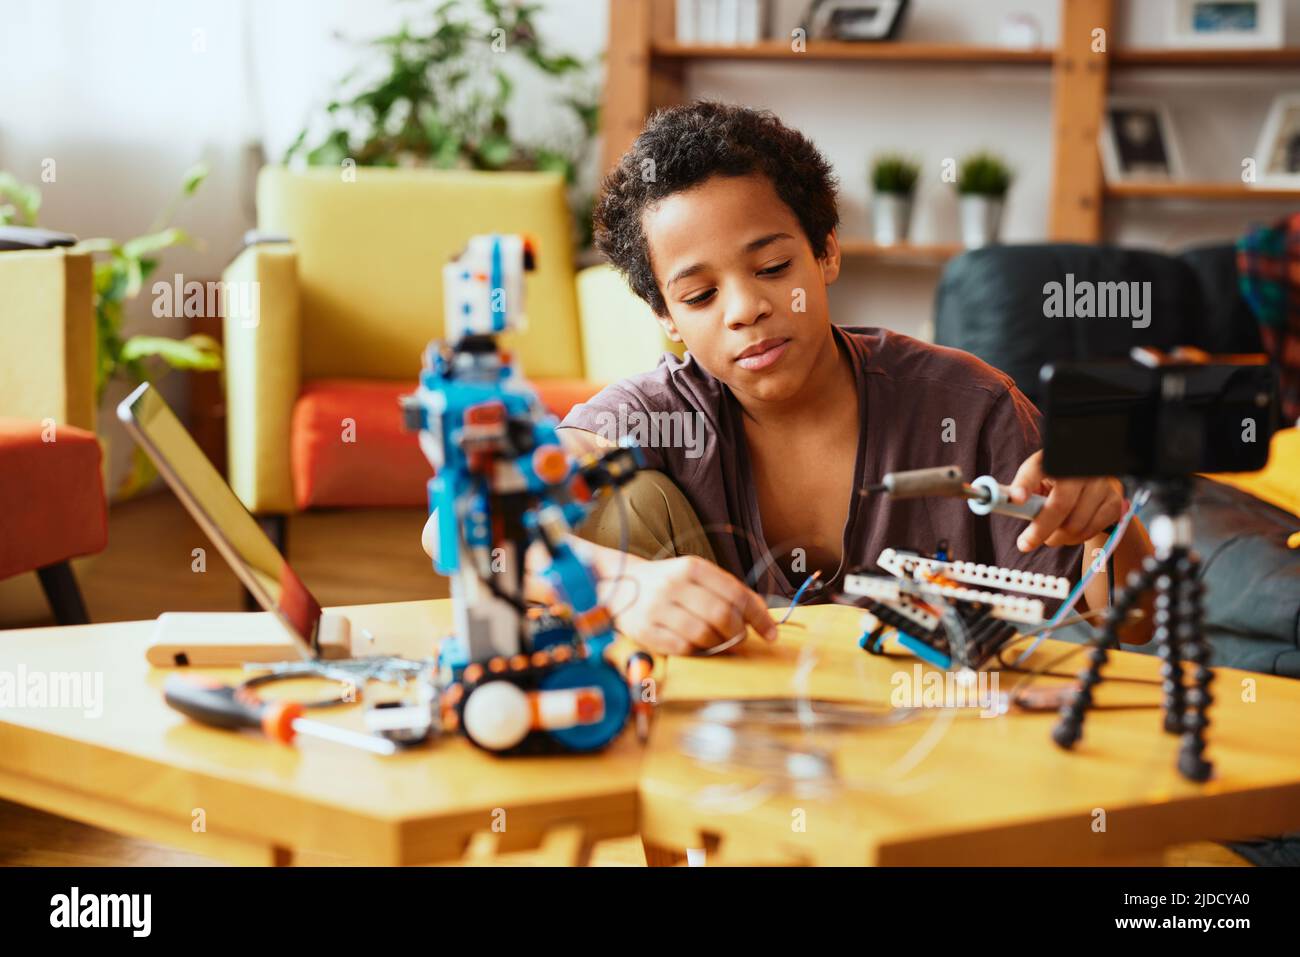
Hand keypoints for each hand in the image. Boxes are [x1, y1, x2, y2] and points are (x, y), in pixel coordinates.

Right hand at [529, 541, 777, 655]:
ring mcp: (657, 608)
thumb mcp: (695, 576)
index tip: (771, 633)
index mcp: (691, 567)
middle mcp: (673, 585)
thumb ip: (727, 591)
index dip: (759, 616)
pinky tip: (697, 645)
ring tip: (718, 641)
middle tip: (740, 638)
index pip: (736, 593)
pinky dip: (697, 650)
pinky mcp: (645, 631)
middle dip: (738, 633)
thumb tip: (762, 614)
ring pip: (704, 635)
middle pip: (722, 617)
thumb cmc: (667, 584)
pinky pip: (684, 648)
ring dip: (718, 644)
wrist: (617, 585)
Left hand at [1008, 450, 1124, 551]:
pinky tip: (1069, 533)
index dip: (1025, 484)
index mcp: (1054, 460)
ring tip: (1050, 535)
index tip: (1015, 498)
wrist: (1093, 482)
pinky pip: (1091, 530)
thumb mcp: (1036, 480)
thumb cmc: (1055, 483)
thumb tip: (992, 501)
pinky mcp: (1113, 501)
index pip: (1037, 469)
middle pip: (1059, 506)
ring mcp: (1100, 485)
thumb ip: (1018, 491)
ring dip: (1058, 538)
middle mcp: (1079, 470)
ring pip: (1076, 524)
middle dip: (1039, 531)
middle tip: (1025, 543)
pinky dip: (1076, 539)